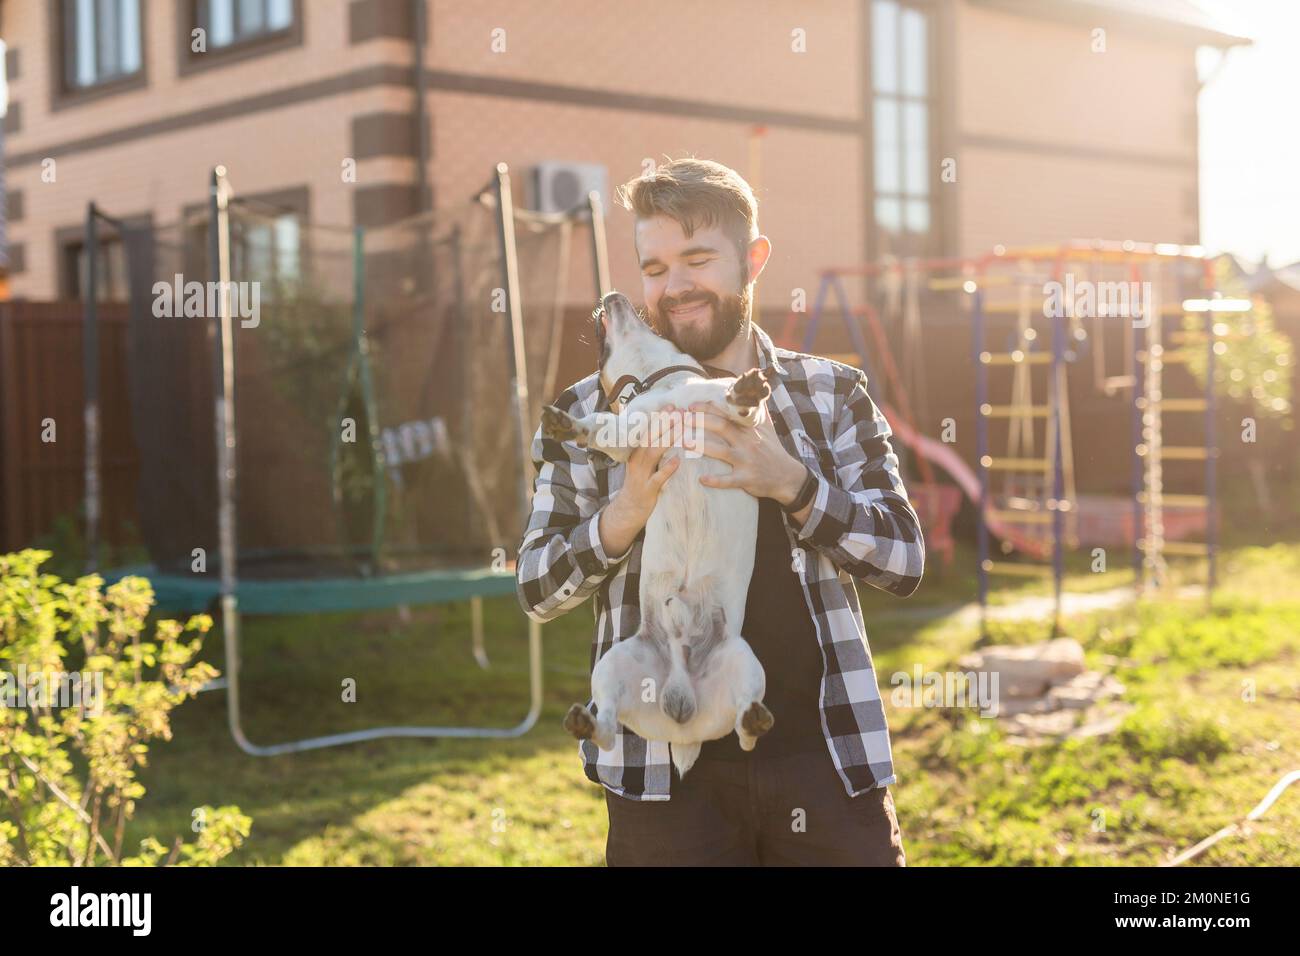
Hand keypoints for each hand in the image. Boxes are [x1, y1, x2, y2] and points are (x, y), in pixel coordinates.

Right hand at [597, 405, 682, 557]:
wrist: (629, 508)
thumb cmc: (642, 481)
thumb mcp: (643, 461)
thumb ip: (652, 446)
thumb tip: (666, 427)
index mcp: (636, 451)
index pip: (647, 430)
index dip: (660, 417)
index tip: (672, 405)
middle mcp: (637, 459)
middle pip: (651, 437)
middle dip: (665, 423)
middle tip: (680, 412)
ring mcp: (641, 474)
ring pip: (654, 453)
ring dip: (668, 440)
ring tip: (681, 429)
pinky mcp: (648, 489)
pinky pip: (658, 478)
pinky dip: (667, 469)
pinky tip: (678, 461)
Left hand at [684, 402, 809, 506]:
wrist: (787, 476)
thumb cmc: (772, 449)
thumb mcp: (767, 426)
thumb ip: (758, 409)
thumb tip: (754, 388)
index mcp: (749, 428)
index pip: (727, 413)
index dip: (708, 408)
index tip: (690, 406)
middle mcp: (747, 442)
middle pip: (722, 427)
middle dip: (700, 422)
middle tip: (682, 419)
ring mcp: (747, 460)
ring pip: (722, 452)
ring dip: (702, 447)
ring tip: (683, 443)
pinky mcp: (747, 478)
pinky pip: (729, 480)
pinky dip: (716, 480)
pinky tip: (702, 479)